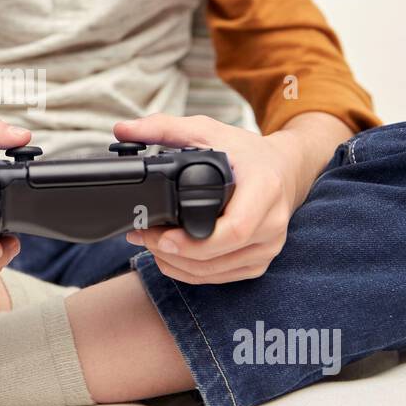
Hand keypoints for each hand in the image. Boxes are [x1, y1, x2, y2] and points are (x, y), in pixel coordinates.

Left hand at [116, 113, 304, 284]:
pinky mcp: (260, 261)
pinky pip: (222, 277)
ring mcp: (268, 247)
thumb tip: (122, 129)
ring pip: (216, 272)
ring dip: (177, 265)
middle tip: (142, 236)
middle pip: (219, 256)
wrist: (284, 169)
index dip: (195, 242)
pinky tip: (171, 257)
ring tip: (150, 244)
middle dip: (174, 253)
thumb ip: (164, 128)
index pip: (235, 229)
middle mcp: (272, 223)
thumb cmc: (245, 152)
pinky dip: (192, 272)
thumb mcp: (207, 131)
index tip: (162, 237)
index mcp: (265, 190)